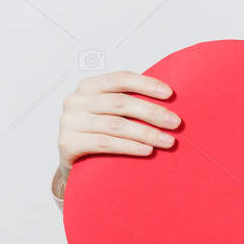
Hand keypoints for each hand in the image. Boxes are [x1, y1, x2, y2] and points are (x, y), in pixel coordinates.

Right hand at [55, 70, 179, 193]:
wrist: (74, 164)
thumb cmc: (98, 134)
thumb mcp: (110, 113)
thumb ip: (128, 102)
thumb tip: (168, 100)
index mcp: (88, 86)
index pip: (120, 79)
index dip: (146, 84)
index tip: (170, 94)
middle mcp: (75, 101)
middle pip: (120, 103)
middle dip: (151, 113)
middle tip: (175, 123)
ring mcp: (69, 122)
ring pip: (115, 125)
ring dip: (146, 133)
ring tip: (167, 141)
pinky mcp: (67, 143)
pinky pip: (105, 143)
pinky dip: (129, 147)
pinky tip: (147, 150)